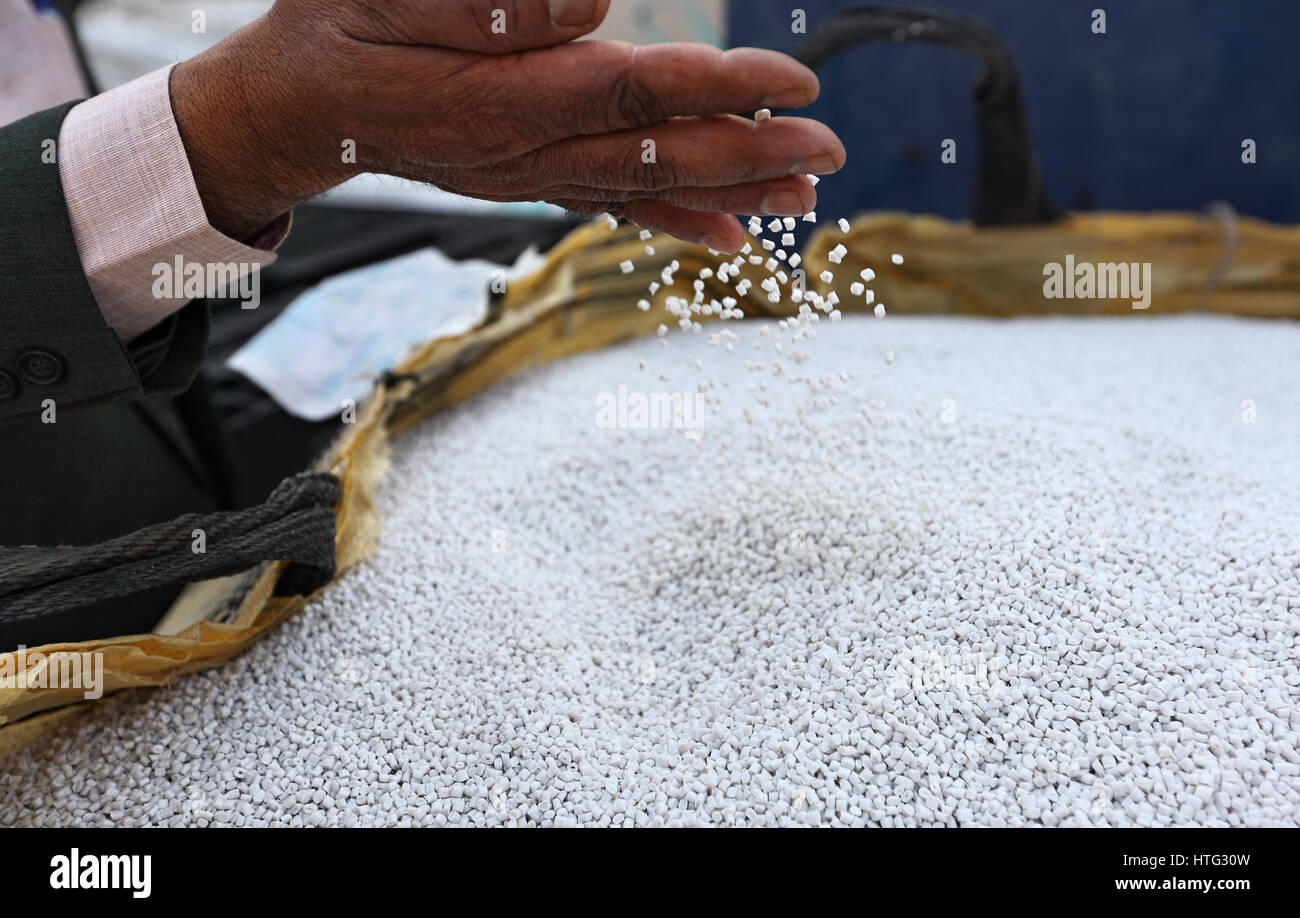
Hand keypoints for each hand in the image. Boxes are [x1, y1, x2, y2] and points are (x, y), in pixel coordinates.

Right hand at [170, 0, 844, 250]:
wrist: (296, 110)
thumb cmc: (337, 29)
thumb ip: (493, 1)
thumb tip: (602, 0)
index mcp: (500, 101)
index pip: (632, 92)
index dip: (718, 86)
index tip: (790, 76)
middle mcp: (526, 155)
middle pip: (659, 154)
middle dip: (752, 152)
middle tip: (830, 149)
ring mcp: (532, 179)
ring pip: (648, 188)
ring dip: (732, 191)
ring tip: (806, 195)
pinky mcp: (532, 184)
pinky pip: (616, 208)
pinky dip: (678, 222)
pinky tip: (732, 236)